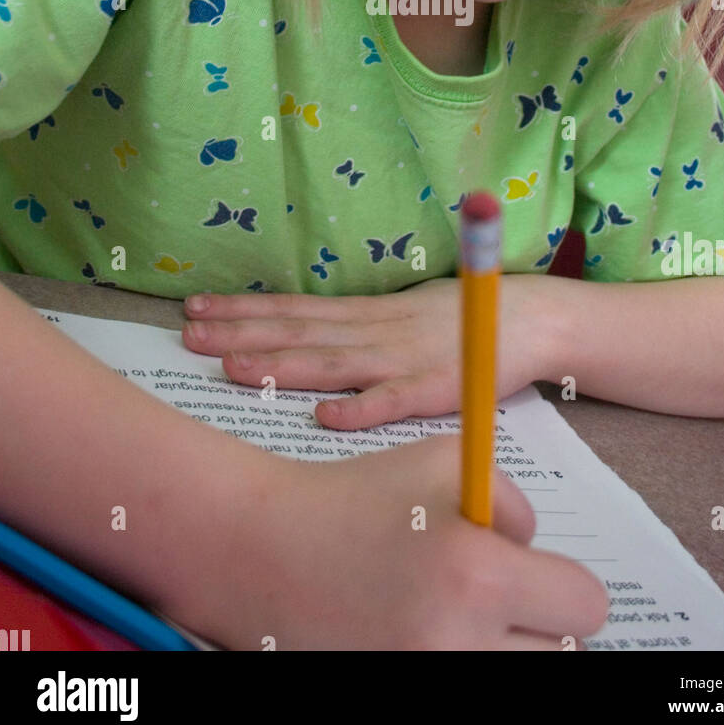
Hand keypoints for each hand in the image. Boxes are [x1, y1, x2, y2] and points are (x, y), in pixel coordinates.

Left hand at [182, 274, 561, 428]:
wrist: (534, 316)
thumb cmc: (466, 316)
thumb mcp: (405, 309)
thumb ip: (361, 322)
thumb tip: (307, 330)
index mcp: (369, 313)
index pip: (296, 309)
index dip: (246, 310)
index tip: (197, 308)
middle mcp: (378, 331)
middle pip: (301, 333)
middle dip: (242, 334)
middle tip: (189, 335)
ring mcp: (405, 359)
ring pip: (334, 363)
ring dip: (283, 366)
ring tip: (234, 369)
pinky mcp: (438, 388)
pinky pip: (396, 401)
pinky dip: (361, 408)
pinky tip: (325, 416)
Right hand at [193, 434, 607, 650]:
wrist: (265, 550)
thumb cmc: (360, 496)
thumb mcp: (446, 461)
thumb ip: (512, 502)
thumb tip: (534, 549)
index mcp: (480, 578)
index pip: (583, 606)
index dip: (561, 581)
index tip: (529, 569)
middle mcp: (459, 646)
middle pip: (559, 658)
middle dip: (534, 621)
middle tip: (495, 594)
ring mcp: (425, 680)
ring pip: (514, 675)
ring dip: (498, 645)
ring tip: (455, 610)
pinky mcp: (396, 694)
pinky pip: (464, 683)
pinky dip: (456, 657)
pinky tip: (424, 628)